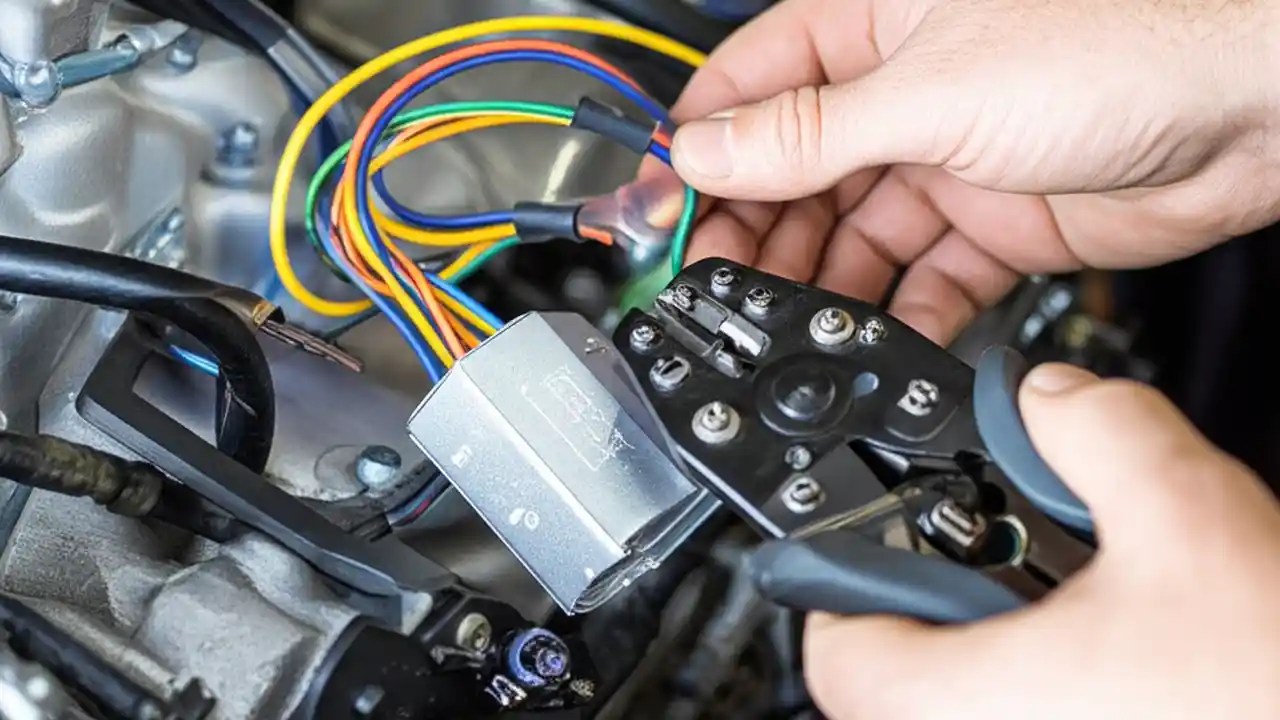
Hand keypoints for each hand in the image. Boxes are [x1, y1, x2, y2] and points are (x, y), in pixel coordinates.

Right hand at [663, 0, 1279, 342]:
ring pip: (852, 236)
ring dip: (816, 285)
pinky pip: (922, 279)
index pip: (752, 88)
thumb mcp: (931, 89)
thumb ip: (810, 134)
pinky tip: (868, 339)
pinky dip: (895, 314)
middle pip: (793, 174)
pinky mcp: (995, 225)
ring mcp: (948, 161)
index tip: (665, 213)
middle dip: (753, 234)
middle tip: (716, 288)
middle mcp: (901, 93)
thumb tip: (710, 151)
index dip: (702, 152)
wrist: (1256, 105)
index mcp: (871, 26)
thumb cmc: (1122, 41)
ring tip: (780, 326)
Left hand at [803, 363, 1279, 718]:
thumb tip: (1047, 396)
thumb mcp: (1190, 517)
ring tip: (1078, 606)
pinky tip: (1119, 653)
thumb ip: (1098, 430)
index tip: (883, 538)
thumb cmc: (1272, 693)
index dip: (846, 576)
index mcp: (963, 703)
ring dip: (1000, 641)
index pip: (833, 648)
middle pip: (893, 673)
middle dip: (942, 597)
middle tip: (1003, 559)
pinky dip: (1044, 683)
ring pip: (961, 700)